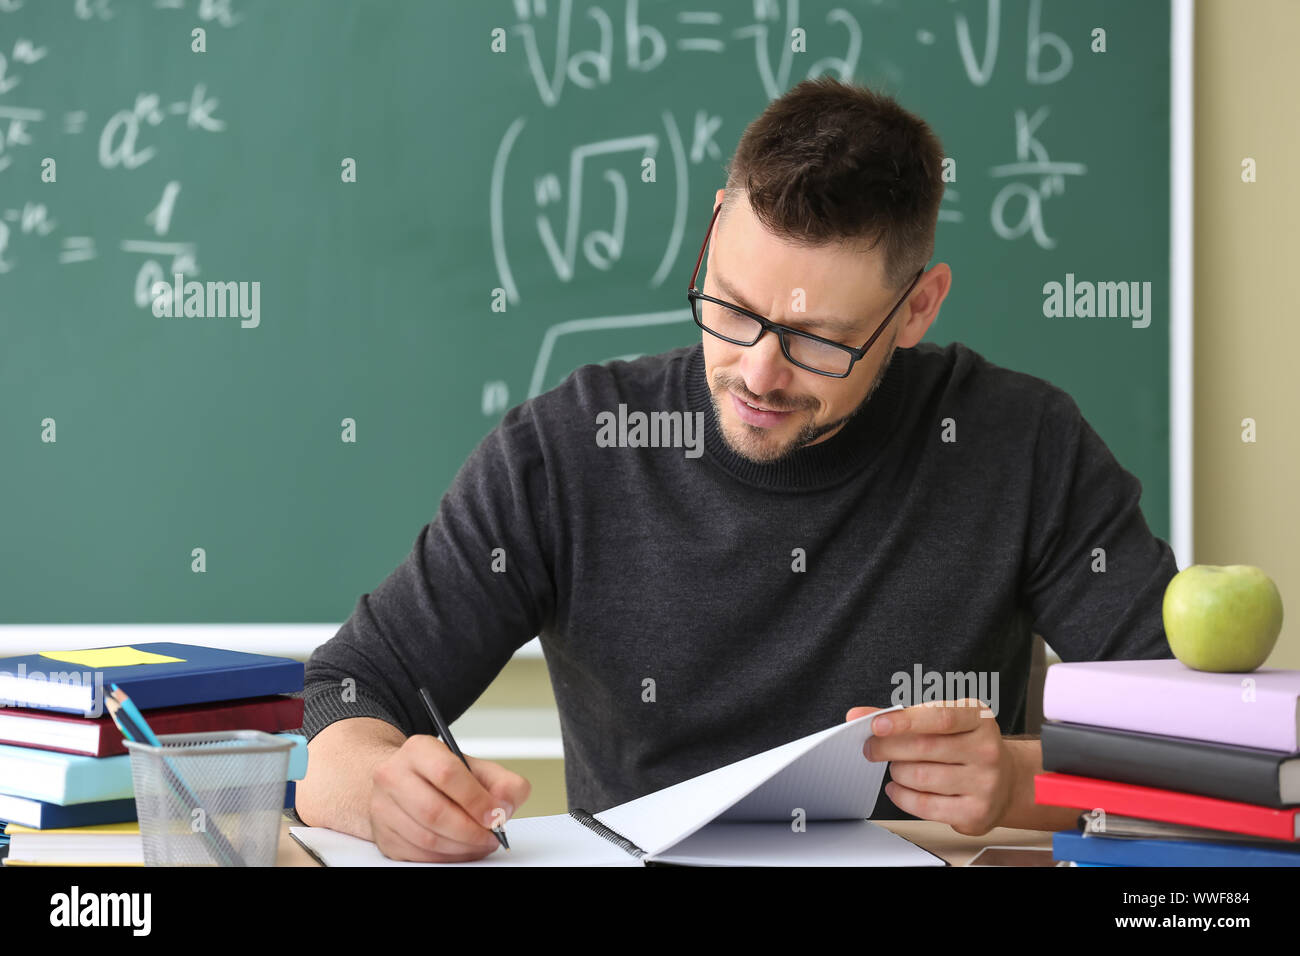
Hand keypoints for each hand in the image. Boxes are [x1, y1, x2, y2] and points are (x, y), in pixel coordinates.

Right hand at [369, 734, 530, 861]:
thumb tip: (504, 807)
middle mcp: (393, 775)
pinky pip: (418, 854)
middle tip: (491, 837)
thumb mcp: (476, 768)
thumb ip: (502, 783)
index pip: (447, 773)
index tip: (495, 815)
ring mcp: (383, 806)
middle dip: (470, 831)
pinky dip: (446, 857)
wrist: (403, 782)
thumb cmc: (441, 776)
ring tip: (480, 844)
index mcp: (418, 749)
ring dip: (460, 848)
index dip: (475, 799)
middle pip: (434, 811)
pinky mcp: (383, 835)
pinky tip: (461, 849)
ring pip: (425, 838)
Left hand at [846, 700, 1015, 836]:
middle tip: (870, 748)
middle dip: (888, 748)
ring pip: (921, 777)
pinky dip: (902, 796)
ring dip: (897, 772)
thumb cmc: (965, 744)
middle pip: (925, 748)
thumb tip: (858, 715)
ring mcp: (985, 783)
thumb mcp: (944, 720)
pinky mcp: (975, 812)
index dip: (904, 721)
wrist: (1006, 780)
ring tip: (896, 768)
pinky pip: (925, 806)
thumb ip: (902, 717)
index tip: (876, 724)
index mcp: (979, 718)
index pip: (940, 717)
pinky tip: (898, 788)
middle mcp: (987, 749)